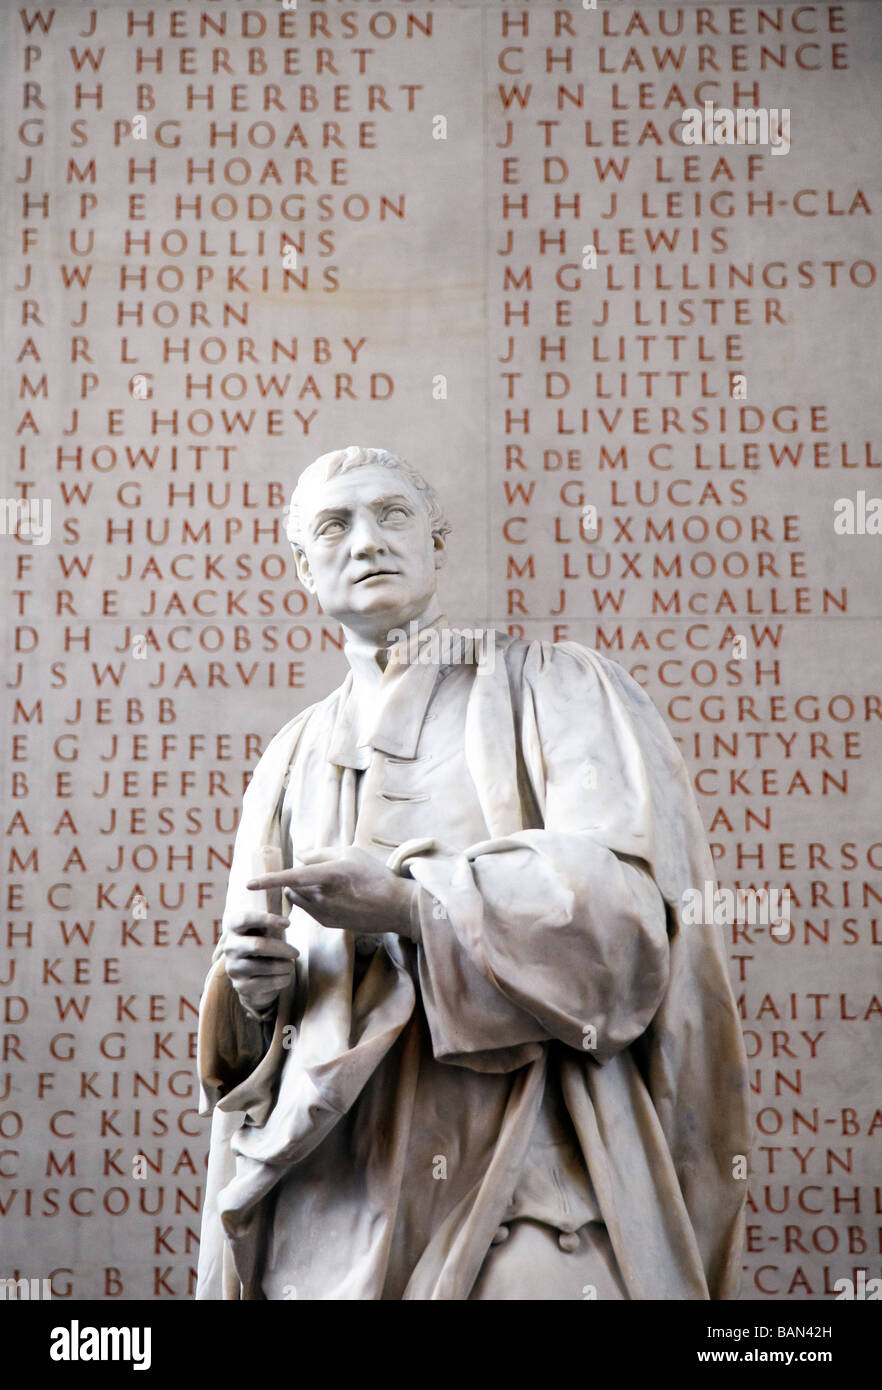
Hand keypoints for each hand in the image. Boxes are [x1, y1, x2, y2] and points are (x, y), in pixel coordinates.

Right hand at [219, 911, 298, 1015]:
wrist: (253, 977)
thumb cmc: (265, 944)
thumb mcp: (267, 928)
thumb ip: (273, 917)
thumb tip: (289, 894)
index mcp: (234, 927)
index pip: (246, 918)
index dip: (267, 919)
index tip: (288, 923)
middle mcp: (230, 947)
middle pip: (258, 945)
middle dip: (282, 949)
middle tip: (296, 953)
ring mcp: (233, 967)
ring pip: (266, 966)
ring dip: (285, 966)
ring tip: (290, 965)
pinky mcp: (240, 986)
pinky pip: (268, 983)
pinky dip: (283, 979)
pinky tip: (286, 976)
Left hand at [247, 846, 420, 942]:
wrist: (395, 907)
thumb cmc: (375, 874)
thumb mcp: (350, 853)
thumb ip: (321, 853)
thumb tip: (299, 856)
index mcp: (327, 875)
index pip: (290, 877)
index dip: (267, 881)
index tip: (248, 884)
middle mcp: (321, 896)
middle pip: (293, 886)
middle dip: (296, 878)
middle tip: (318, 871)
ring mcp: (323, 912)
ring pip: (298, 898)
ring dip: (301, 890)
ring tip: (327, 884)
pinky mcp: (327, 923)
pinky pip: (309, 909)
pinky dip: (312, 901)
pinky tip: (334, 898)